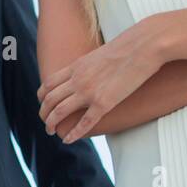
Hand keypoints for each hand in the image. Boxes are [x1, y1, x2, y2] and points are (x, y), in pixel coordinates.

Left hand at [38, 14, 169, 141]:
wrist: (144, 46)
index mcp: (76, 67)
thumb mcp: (99, 54)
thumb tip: (89, 72)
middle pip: (50, 100)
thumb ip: (88, 66)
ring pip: (60, 112)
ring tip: (52, 131)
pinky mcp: (104, 103)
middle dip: (44, 113)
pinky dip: (74, 133)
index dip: (42, 96)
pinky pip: (84, 123)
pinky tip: (69, 140)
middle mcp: (77, 80)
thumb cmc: (128, 47)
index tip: (43, 103)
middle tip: (46, 122)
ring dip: (52, 124)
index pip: (48, 84)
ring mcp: (89, 92)